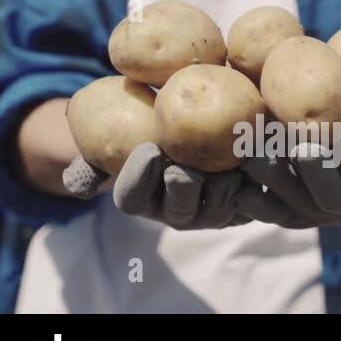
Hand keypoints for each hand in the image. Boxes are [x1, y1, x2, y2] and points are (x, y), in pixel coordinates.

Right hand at [63, 143, 249, 229]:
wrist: (199, 129)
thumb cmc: (149, 127)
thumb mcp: (117, 140)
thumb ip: (95, 159)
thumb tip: (80, 187)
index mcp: (143, 198)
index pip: (132, 198)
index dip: (138, 178)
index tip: (148, 148)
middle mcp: (177, 212)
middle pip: (179, 210)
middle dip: (181, 189)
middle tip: (184, 166)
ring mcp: (212, 212)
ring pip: (217, 210)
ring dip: (222, 187)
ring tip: (228, 163)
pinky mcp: (244, 206)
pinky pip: (252, 202)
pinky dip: (256, 183)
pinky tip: (260, 159)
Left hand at [233, 79, 340, 227]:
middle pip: (330, 198)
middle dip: (316, 172)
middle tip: (302, 146)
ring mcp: (311, 213)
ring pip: (288, 205)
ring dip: (270, 180)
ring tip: (252, 152)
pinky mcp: (281, 211)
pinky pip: (261, 207)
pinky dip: (243, 191)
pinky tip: (227, 169)